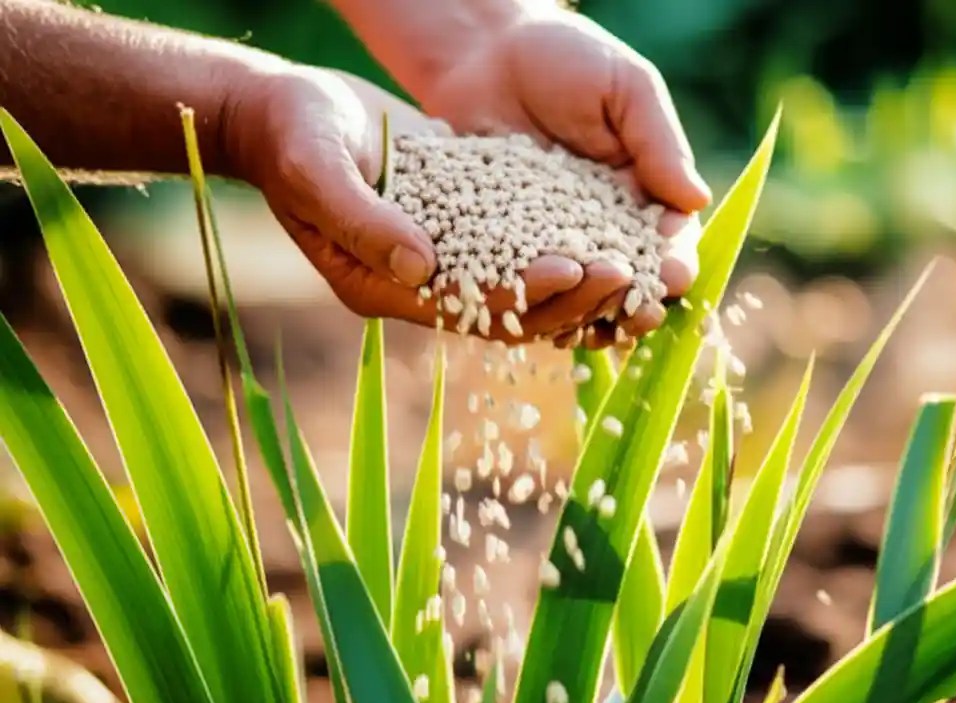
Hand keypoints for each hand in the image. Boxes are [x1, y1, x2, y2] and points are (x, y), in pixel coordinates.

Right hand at [220, 64, 593, 341]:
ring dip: (583, 279)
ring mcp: (447, 255)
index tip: (573, 268)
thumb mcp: (317, 169)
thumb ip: (362, 220)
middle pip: (511, 309)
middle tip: (629, 274)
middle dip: (572, 296)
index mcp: (384, 285)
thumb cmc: (290, 136)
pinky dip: (568, 240)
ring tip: (639, 262)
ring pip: (529, 283)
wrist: (287, 111)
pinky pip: (526, 242)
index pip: (468, 306)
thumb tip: (423, 266)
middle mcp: (422, 282)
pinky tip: (614, 227)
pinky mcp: (467, 222)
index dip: (523, 293)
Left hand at [395, 7, 710, 345]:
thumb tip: (697, 200)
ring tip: (591, 330)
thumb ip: (658, 141)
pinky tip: (537, 323)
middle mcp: (603, 224)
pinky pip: (525, 283)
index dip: (674, 262)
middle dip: (638, 302)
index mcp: (643, 191)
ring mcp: (554, 238)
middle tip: (638, 316)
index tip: (673, 276)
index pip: (669, 239)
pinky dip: (534, 306)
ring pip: (579, 293)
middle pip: (629, 279)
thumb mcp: (625, 88)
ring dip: (589, 317)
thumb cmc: (565, 55)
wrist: (482, 48)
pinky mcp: (504, 243)